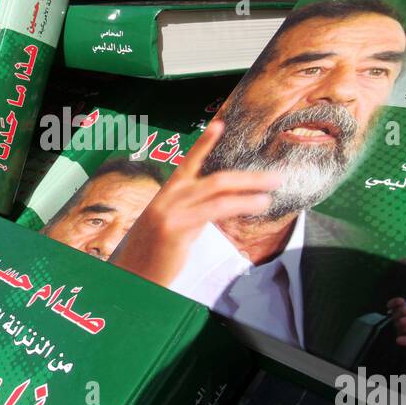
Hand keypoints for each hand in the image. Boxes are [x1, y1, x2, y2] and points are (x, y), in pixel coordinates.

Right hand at [111, 119, 281, 287]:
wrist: (131, 279)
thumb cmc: (153, 258)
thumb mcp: (172, 229)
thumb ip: (192, 215)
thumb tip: (217, 208)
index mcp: (165, 195)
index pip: (187, 163)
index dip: (204, 143)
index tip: (219, 125)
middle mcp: (167, 198)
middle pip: (214, 178)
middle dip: (248, 176)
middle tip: (275, 176)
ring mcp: (169, 211)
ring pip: (217, 189)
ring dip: (251, 187)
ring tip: (273, 189)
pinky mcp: (175, 228)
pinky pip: (214, 209)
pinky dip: (240, 203)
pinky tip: (258, 204)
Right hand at [387, 275, 405, 349]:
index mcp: (405, 310)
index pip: (395, 305)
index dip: (395, 303)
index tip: (400, 301)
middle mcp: (402, 320)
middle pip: (397, 315)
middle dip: (400, 312)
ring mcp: (405, 331)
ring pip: (400, 327)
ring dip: (401, 324)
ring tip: (405, 322)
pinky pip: (405, 341)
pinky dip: (403, 341)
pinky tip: (400, 340)